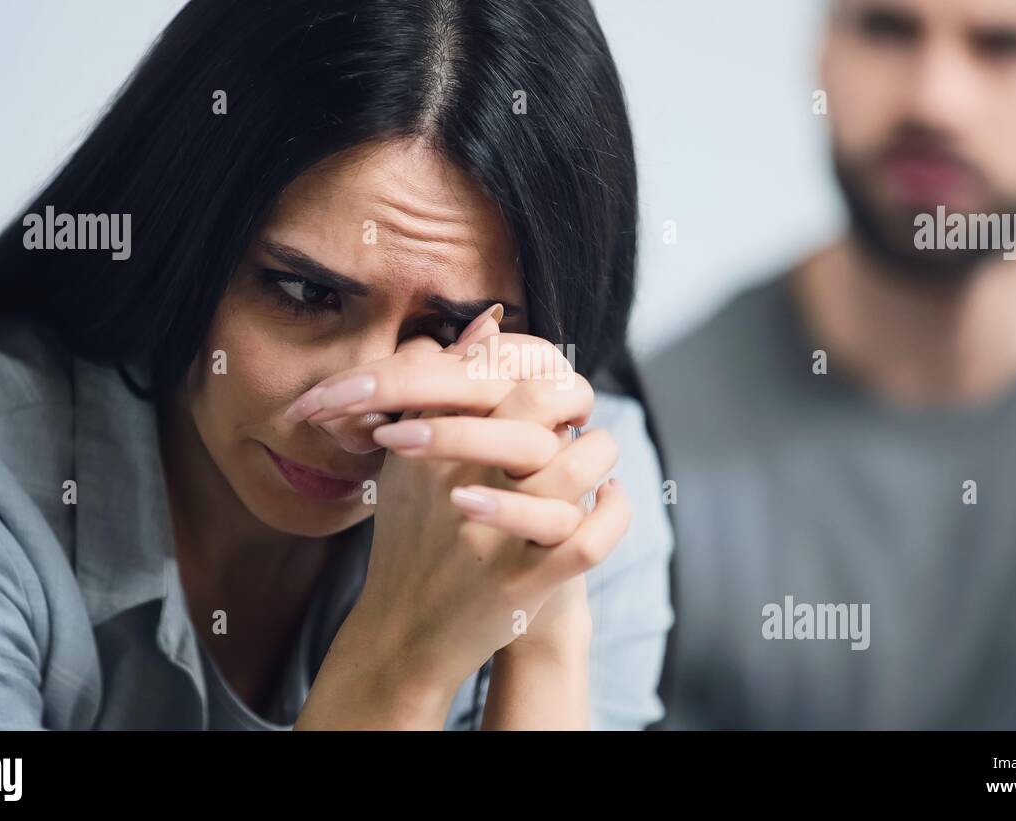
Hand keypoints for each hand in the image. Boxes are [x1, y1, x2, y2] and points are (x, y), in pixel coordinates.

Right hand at [291, 307, 629, 727]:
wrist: (403, 632)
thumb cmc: (412, 538)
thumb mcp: (411, 461)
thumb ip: (439, 389)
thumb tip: (487, 320)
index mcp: (433, 449)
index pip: (493, 374)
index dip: (532, 363)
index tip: (542, 377)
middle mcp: (463, 484)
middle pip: (537, 406)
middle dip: (569, 396)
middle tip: (574, 406)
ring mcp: (496, 535)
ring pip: (576, 465)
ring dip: (597, 452)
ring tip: (595, 452)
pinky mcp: (524, 583)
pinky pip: (589, 539)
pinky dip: (612, 514)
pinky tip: (607, 497)